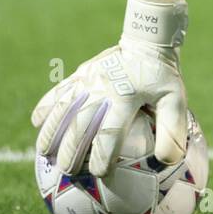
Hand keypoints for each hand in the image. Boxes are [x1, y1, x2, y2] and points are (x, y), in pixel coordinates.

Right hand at [31, 0, 187, 175]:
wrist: (147, 40)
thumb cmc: (162, 75)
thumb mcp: (176, 99)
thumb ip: (172, 130)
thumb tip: (167, 162)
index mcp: (125, 97)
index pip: (110, 132)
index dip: (102, 155)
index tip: (99, 173)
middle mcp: (102, 89)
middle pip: (80, 124)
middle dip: (71, 150)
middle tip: (66, 171)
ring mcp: (88, 79)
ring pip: (63, 108)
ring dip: (51, 131)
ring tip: (43, 153)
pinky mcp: (81, 73)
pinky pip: (59, 90)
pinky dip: (46, 105)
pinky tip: (36, 121)